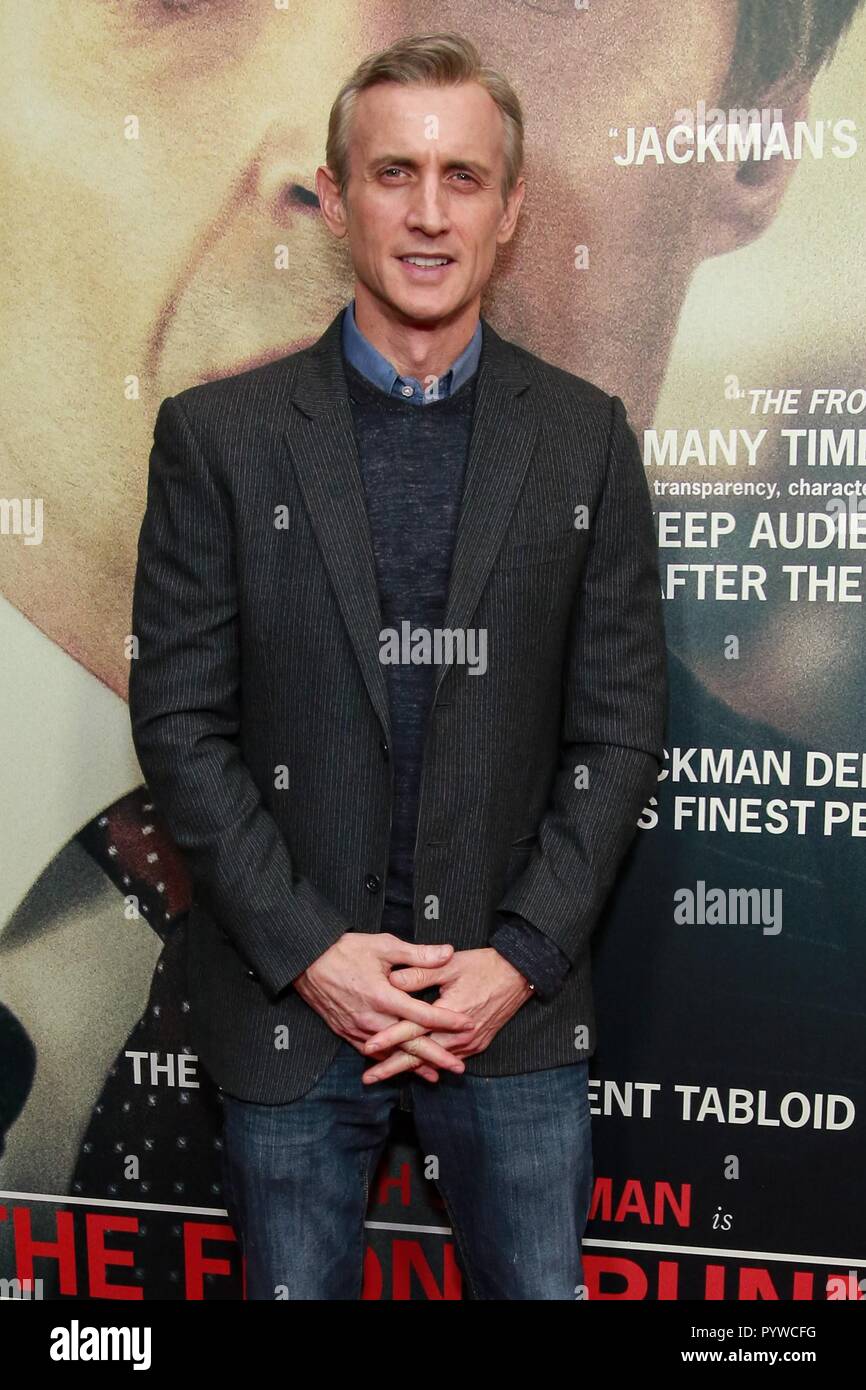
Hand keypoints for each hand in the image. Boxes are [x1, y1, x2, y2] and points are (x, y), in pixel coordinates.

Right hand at [294, 933, 477, 1082]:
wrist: (306, 962)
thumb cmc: (345, 950)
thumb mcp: (383, 945)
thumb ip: (417, 954)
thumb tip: (447, 952)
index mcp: (383, 996)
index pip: (422, 1014)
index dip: (447, 1021)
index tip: (467, 1025)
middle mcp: (372, 1018)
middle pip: (410, 1044)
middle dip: (437, 1057)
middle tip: (459, 1067)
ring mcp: (357, 1029)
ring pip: (392, 1053)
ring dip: (414, 1065)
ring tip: (436, 1075)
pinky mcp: (346, 1033)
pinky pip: (371, 1053)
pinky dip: (389, 1062)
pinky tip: (400, 1068)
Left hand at [358, 947, 532, 1082]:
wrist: (519, 975)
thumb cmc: (484, 966)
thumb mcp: (450, 963)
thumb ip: (421, 972)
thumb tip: (392, 980)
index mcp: (451, 1012)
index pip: (414, 1028)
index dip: (390, 1037)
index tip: (368, 1046)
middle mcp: (460, 1034)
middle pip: (420, 1054)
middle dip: (392, 1067)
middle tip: (369, 1078)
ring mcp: (470, 1043)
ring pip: (434, 1060)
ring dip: (409, 1068)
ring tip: (384, 1074)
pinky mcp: (477, 1045)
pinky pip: (449, 1058)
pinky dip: (430, 1065)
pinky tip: (416, 1069)